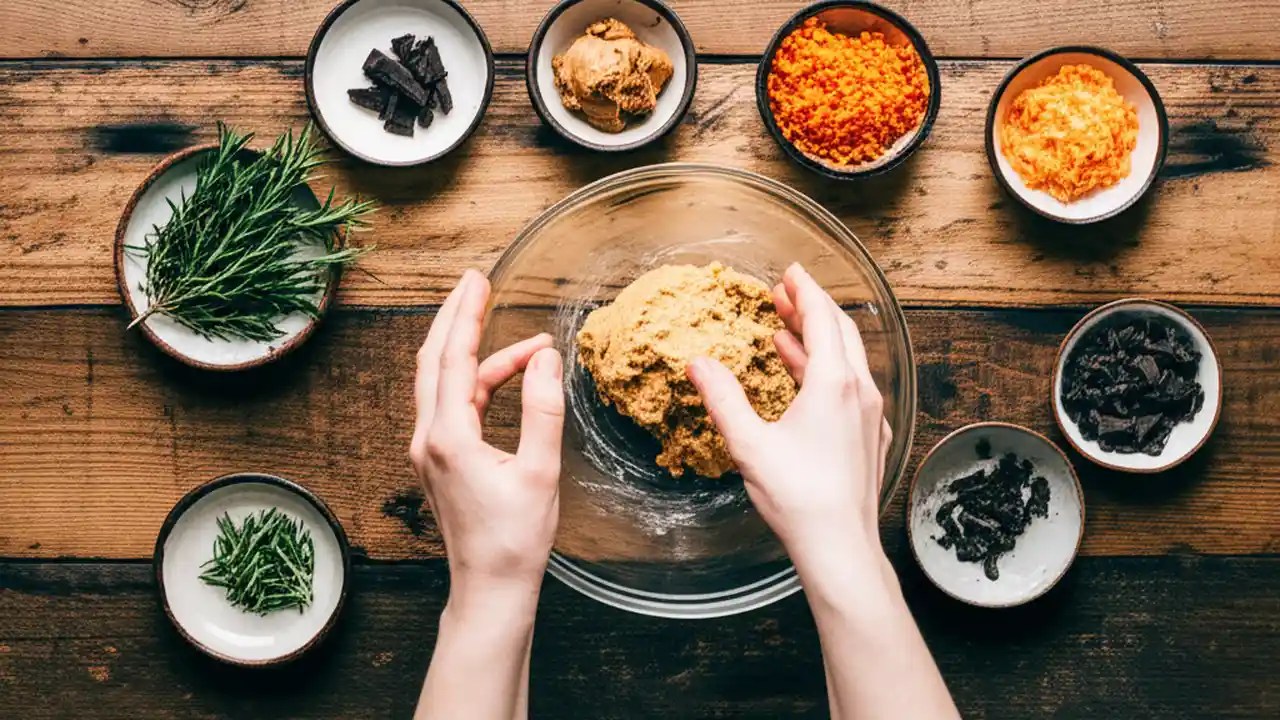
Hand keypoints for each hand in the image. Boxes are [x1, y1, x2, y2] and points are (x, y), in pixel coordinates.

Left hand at [410, 270, 564, 598]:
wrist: (490, 589)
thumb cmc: (515, 540)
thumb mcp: (539, 472)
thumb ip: (542, 411)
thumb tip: (544, 359)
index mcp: (448, 438)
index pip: (451, 359)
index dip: (465, 315)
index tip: (477, 280)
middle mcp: (429, 440)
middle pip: (434, 362)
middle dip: (457, 320)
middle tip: (477, 284)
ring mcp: (430, 452)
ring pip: (445, 385)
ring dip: (479, 357)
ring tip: (529, 345)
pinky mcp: (440, 462)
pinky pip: (454, 407)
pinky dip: (480, 385)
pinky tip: (510, 378)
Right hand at [686, 263, 891, 578]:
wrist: (841, 547)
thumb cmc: (798, 498)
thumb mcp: (749, 444)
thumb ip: (722, 398)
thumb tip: (698, 364)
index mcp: (834, 384)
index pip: (822, 319)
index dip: (805, 291)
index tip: (790, 273)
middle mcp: (860, 393)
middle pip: (840, 333)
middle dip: (812, 309)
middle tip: (785, 294)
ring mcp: (870, 417)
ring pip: (848, 362)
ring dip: (817, 342)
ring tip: (785, 334)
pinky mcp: (871, 439)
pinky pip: (852, 389)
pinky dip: (828, 372)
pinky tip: (807, 384)